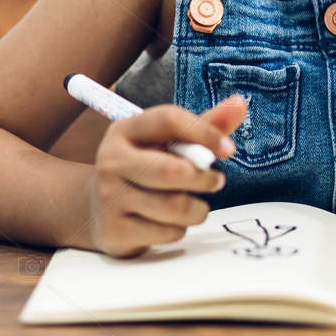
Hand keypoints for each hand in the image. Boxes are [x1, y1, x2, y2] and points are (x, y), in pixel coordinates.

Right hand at [81, 97, 246, 257]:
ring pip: (175, 206)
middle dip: (204, 179)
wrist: (96, 209)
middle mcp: (111, 160)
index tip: (228, 149)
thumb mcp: (166, 143)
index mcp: (125, 130)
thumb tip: (240, 103)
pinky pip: (167, 232)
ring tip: (195, 205)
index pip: (169, 119)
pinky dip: (180, 229)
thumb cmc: (144, 168)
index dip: (205, 132)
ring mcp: (110, 197)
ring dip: (197, 209)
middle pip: (173, 170)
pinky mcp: (115, 231)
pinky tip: (169, 222)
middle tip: (215, 181)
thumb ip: (205, 125)